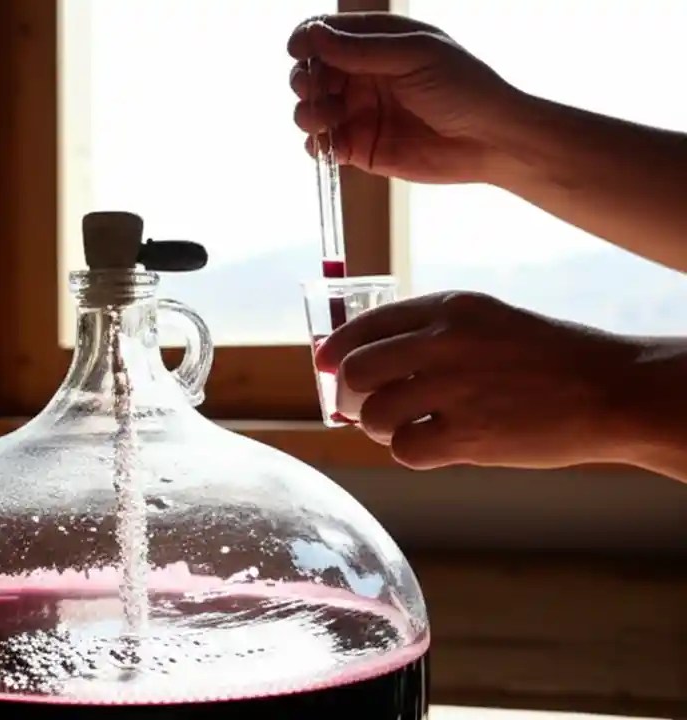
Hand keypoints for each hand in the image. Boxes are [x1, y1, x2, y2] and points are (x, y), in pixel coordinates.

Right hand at [287, 12, 525, 184]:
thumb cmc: (463, 88)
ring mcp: (360, 112)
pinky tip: (326, 144)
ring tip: (323, 118)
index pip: (327, 32)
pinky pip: (324, 145)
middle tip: (310, 89)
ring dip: (307, 112)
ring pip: (312, 108)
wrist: (492, 141)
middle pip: (312, 71)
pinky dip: (316, 144)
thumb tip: (313, 36)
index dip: (307, 39)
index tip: (298, 51)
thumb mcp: (415, 56)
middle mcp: (363, 75)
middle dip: (303, 79)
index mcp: (378, 42)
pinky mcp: (360, 147)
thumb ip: (362, 50)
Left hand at [313, 291, 660, 470]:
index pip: (367, 325)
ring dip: (379, 427)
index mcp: (450, 308)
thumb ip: (428, 335)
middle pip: (356, 371)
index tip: (322, 364)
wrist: (612, 391)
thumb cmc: (547, 359)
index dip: (336, 348)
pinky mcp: (467, 436)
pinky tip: (433, 445)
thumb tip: (358, 363)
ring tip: (407, 426)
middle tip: (357, 407)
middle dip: (347, 394)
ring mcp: (454, 390)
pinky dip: (410, 452)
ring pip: (373, 415)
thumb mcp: (488, 323)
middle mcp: (445, 343)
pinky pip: (404, 450)